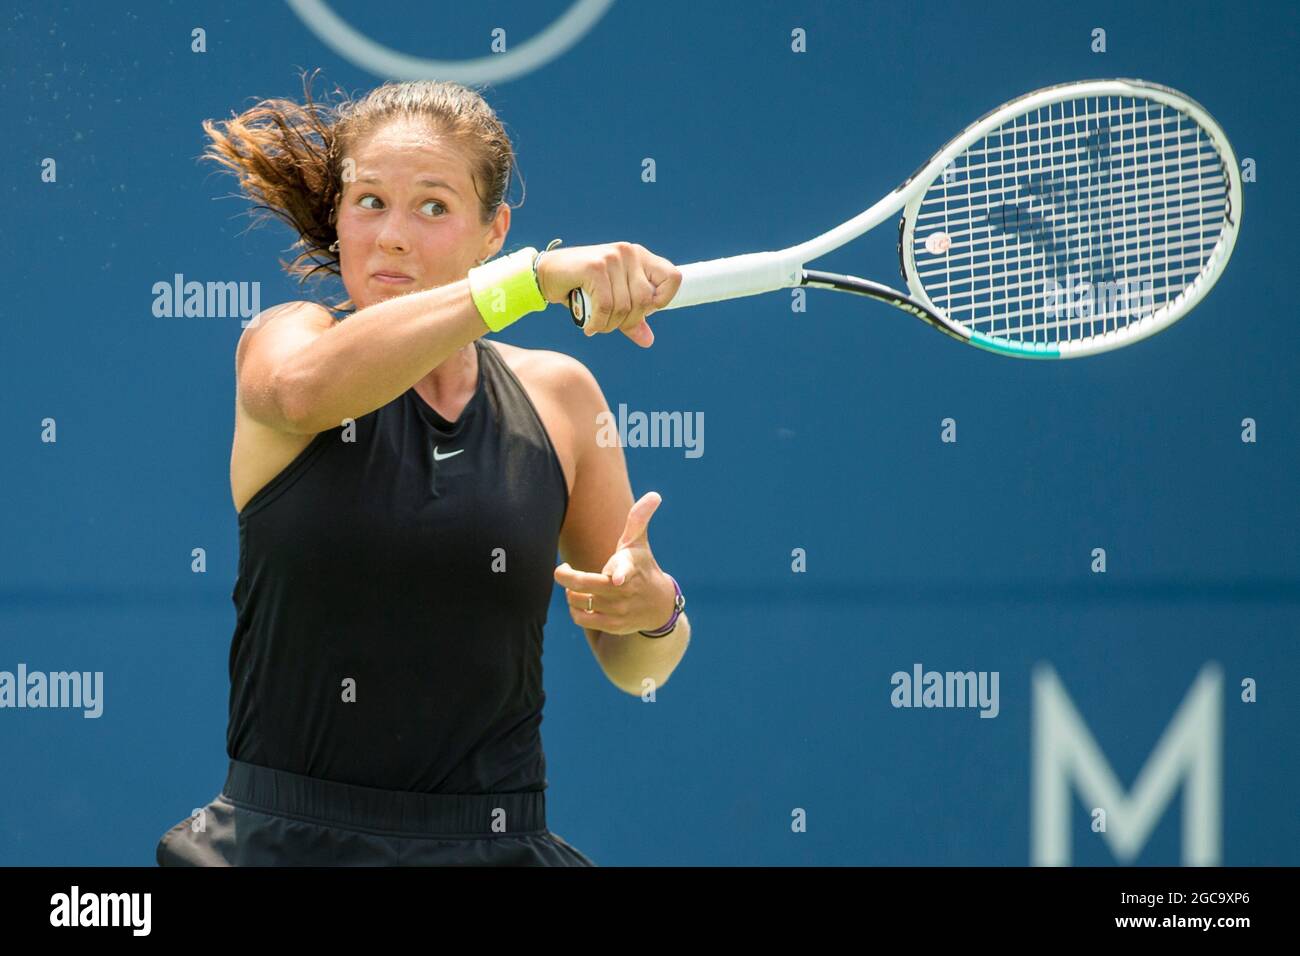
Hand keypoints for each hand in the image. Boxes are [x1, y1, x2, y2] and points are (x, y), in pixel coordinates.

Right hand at [535, 242, 680, 347]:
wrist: (547, 275)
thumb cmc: (582, 287)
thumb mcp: (613, 302)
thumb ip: (632, 318)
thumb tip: (648, 340)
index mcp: (640, 257)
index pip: (673, 277)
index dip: (663, 300)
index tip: (645, 311)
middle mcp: (629, 253)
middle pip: (645, 300)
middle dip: (628, 321)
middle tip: (610, 325)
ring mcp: (613, 258)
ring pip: (624, 306)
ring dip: (609, 325)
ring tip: (597, 325)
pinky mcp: (595, 267)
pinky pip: (606, 305)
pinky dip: (598, 323)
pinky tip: (589, 327)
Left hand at [554, 492, 675, 634]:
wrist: (659, 606)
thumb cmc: (642, 567)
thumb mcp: (639, 544)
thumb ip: (639, 519)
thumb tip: (654, 495)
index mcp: (631, 566)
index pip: (626, 568)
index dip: (620, 572)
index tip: (617, 577)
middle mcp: (625, 589)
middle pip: (587, 585)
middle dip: (566, 576)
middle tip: (561, 569)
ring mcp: (619, 609)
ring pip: (579, 600)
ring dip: (571, 592)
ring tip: (574, 585)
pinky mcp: (613, 625)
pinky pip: (581, 618)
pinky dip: (575, 609)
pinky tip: (579, 600)